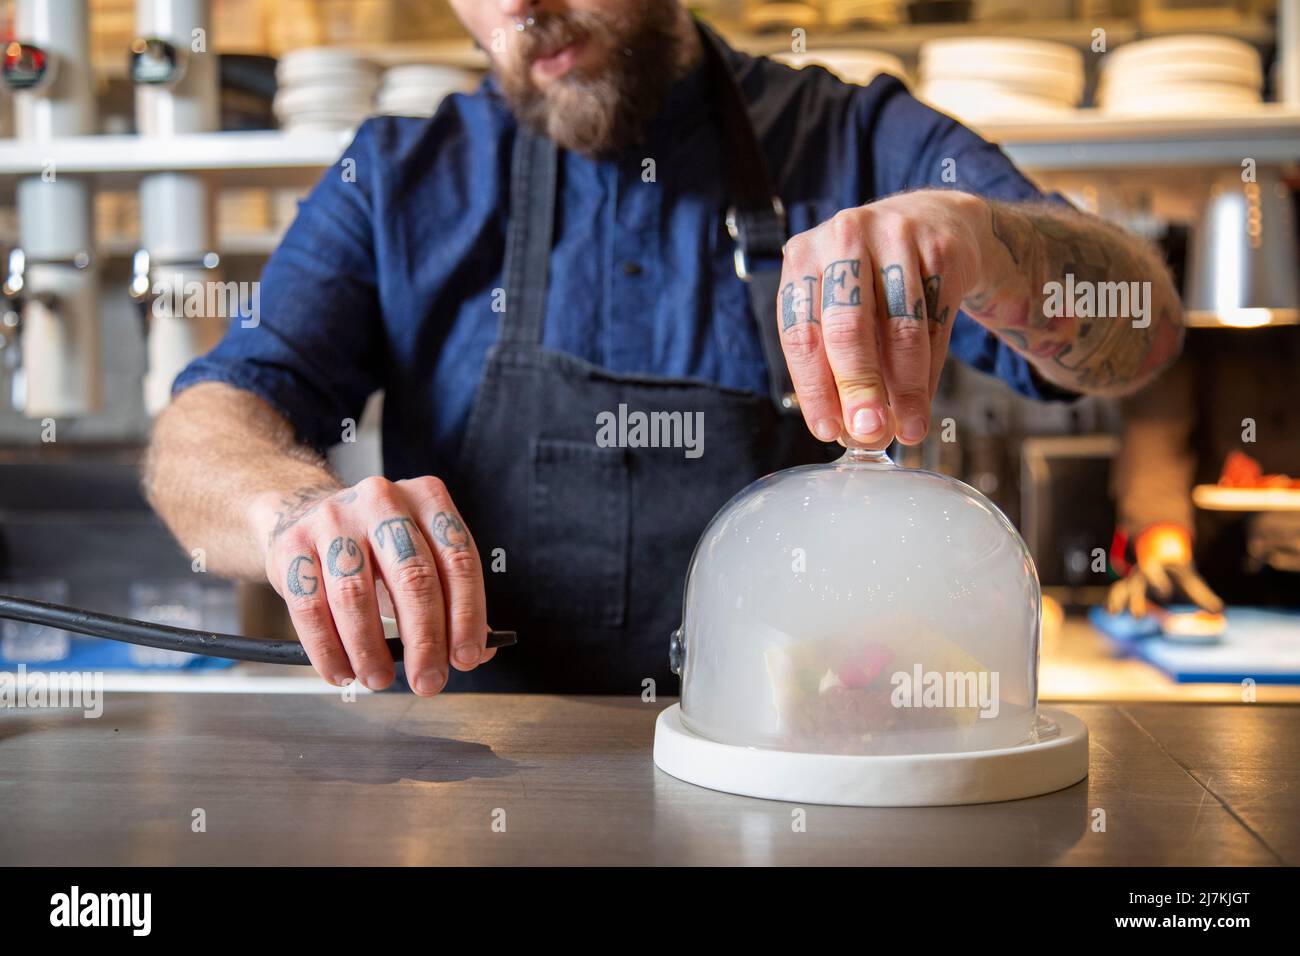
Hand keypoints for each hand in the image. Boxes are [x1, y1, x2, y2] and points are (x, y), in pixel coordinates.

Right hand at [251, 476, 493, 694]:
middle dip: (424, 641)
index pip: (458, 561)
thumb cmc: (375, 545)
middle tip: (427, 681)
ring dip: (370, 650)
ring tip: (379, 679)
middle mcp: (383, 501)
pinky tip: (341, 671)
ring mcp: (333, 518)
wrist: (304, 512)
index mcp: (427, 499)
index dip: (466, 615)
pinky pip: (310, 607)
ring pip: (356, 596)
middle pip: (413, 578)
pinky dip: (327, 650)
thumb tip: (479, 651)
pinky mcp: (292, 544)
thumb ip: (452, 600)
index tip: (466, 658)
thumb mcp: (421, 556)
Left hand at [777, 189, 985, 446]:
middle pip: (849, 327)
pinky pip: (936, 322)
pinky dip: (930, 370)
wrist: (935, 220)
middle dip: (859, 389)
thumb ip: (831, 360)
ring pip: (900, 328)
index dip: (814, 388)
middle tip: (869, 434)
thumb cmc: (871, 278)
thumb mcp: (836, 304)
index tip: (827, 431)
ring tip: (907, 430)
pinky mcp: (941, 248)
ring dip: (905, 389)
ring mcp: (895, 237)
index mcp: (803, 257)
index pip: (801, 332)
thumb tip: (847, 431)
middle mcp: (844, 238)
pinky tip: (924, 401)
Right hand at [1106, 524, 1223, 616]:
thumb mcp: (1190, 582)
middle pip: (1137, 584)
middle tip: (1138, 617)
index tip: (1165, 595)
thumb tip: (1220, 611)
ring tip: (1114, 613)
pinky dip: (1113, 602)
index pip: (1157, 573)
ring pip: (1122, 588)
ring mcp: (1132, 580)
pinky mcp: (1126, 588)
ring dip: (1118, 600)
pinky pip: (1117, 593)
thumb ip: (1203, 597)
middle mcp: (1142, 573)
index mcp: (1159, 568)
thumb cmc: (1178, 575)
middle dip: (1136, 599)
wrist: (1161, 558)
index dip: (1159, 582)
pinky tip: (1111, 612)